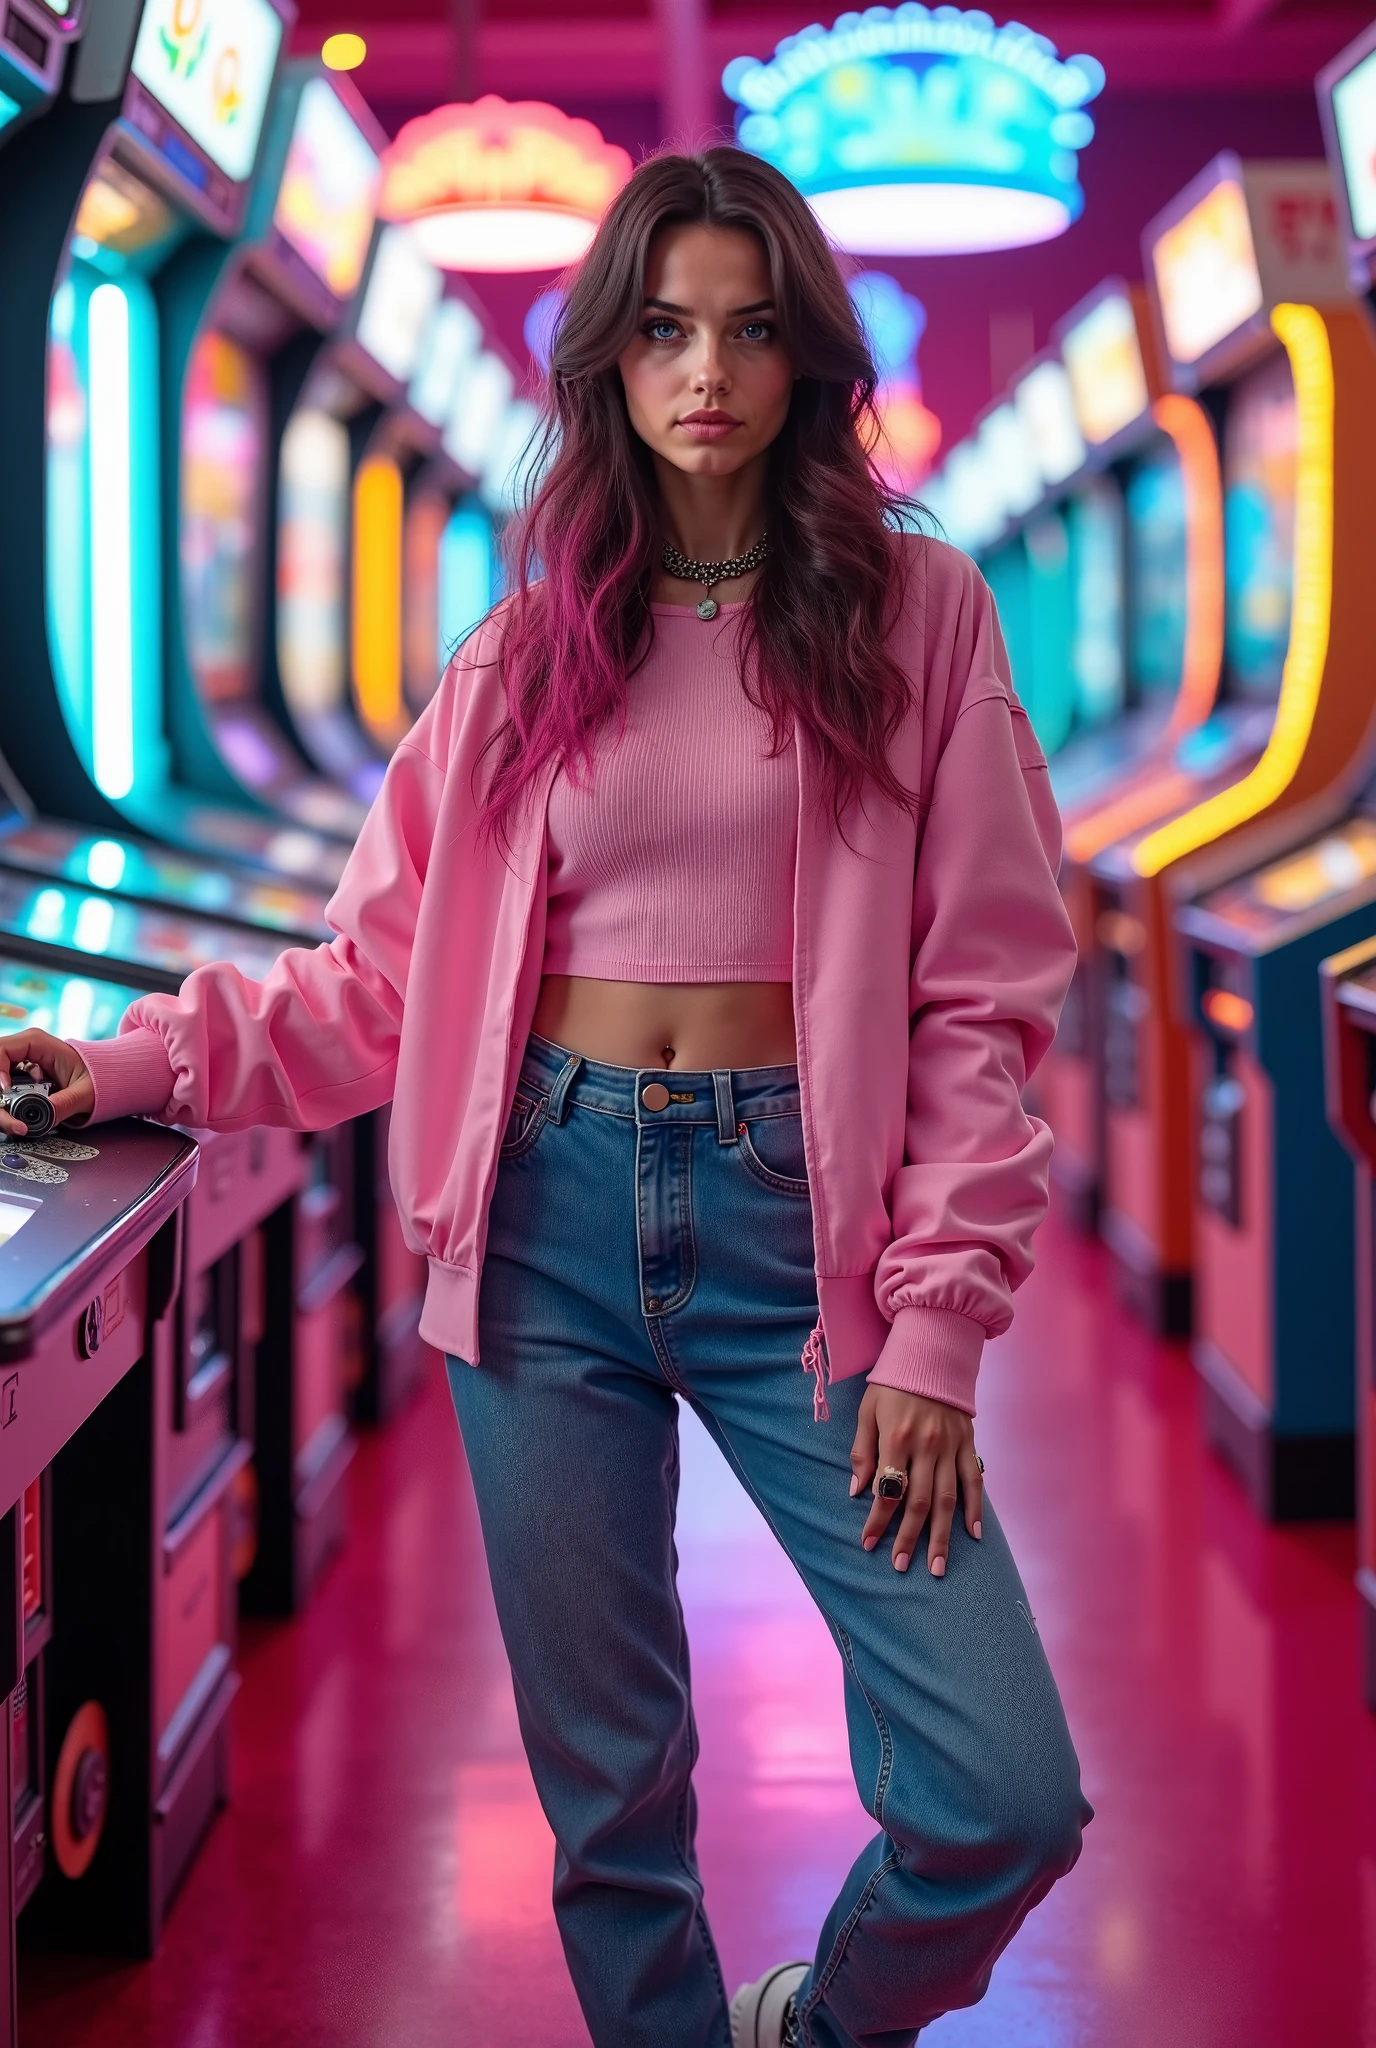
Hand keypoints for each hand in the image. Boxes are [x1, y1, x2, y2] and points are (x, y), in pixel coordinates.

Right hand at [0, 1029, 93, 1136]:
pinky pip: (3, 1098)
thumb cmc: (96, 1077)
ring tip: (18, 1127)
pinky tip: (20, 1123)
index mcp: (37, 1043)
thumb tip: (46, 1114)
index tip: (5, 1090)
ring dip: (2, 1110)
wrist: (104, 1080)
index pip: (2, 1049)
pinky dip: (6, 1112)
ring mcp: (17, 1069)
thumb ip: (65, 1103)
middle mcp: (22, 1054)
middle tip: (12, 1121)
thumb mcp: (84, 1092)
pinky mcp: (17, 1084)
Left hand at [849, 1383, 982, 1576]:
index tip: (869, 1545)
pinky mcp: (969, 1443)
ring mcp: (950, 1446)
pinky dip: (976, 1508)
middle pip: (919, 1502)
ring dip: (942, 1536)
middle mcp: (926, 1446)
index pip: (886, 1490)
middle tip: (902, 1567)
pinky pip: (975, 1481)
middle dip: (909, 1538)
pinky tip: (973, 1534)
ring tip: (938, 1567)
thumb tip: (857, 1491)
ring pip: (948, 1499)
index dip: (877, 1521)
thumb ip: (862, 1452)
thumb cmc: (892, 1384)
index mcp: (897, 1438)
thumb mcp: (867, 1412)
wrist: (931, 1353)